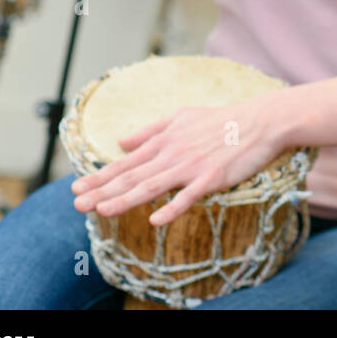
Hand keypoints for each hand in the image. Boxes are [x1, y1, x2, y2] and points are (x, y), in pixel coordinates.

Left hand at [71, 92, 288, 225]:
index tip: (76, 187)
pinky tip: (155, 220)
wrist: (260, 122)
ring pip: (152, 187)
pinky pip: (188, 196)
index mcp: (164, 141)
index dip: (99, 176)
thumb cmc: (222, 120)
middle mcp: (172, 154)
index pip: (125, 163)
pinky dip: (172, 208)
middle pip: (132, 176)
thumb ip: (150, 131)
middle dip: (101, 190)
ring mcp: (191, 167)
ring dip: (125, 199)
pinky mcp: (212, 178)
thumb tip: (121, 143)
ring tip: (101, 210)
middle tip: (76, 204)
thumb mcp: (181, 117)